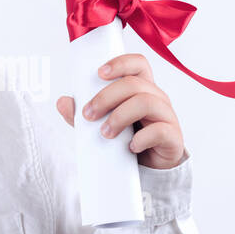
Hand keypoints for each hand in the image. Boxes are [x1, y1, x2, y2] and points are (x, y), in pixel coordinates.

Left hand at [55, 54, 187, 169]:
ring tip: (105, 134)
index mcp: (142, 89)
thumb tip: (62, 102)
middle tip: (88, 115)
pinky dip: (141, 138)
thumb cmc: (128, 139)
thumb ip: (83, 115)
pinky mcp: (172, 137)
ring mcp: (167, 116)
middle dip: (106, 97)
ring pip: (146, 102)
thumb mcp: (104, 125)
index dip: (120, 63)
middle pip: (134, 83)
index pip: (138, 64)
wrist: (151, 170)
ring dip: (120, 116)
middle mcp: (157, 98)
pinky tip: (130, 147)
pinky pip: (160, 130)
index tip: (99, 73)